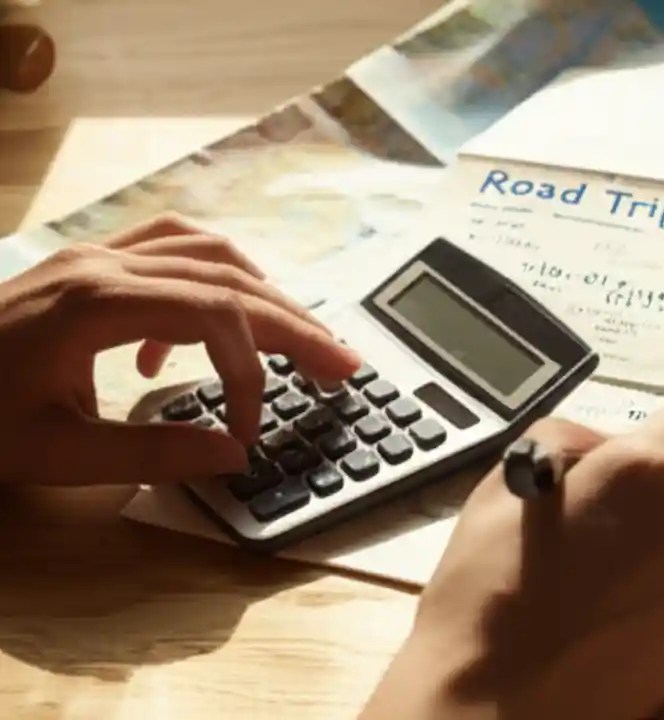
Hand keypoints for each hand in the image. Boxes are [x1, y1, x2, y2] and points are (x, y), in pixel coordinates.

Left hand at [0, 214, 361, 485]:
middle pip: (230, 275)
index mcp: (97, 301)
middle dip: (295, 324)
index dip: (254, 372)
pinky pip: (171, 247)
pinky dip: (211, 282)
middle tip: (344, 366)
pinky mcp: (86, 262)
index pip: (216, 315)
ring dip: (263, 293)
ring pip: (209, 251)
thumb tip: (236, 455)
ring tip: (297, 342)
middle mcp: (104, 262)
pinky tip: (196, 338)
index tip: (252, 431)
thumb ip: (152, 455)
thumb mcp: (54, 454)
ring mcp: (94, 254)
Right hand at [360, 403, 663, 719]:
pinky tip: (604, 625)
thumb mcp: (505, 482)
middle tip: (603, 526)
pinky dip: (656, 607)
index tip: (631, 463)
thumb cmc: (487, 583)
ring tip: (594, 585)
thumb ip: (569, 442)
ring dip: (658, 555)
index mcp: (645, 473)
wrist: (493, 702)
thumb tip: (600, 447)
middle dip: (660, 499)